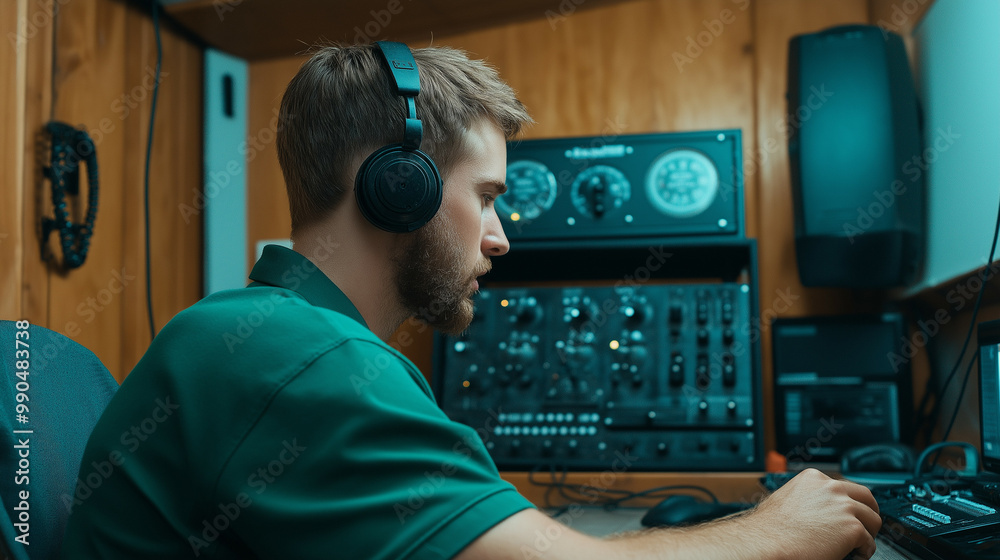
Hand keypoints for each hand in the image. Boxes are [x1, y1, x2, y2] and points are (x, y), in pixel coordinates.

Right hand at [746, 468, 880, 559]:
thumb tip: (819, 510)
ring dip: (867, 533)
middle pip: (867, 498)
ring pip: (873, 520)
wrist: (766, 543)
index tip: (848, 514)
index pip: (844, 487)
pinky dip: (864, 552)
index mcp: (813, 478)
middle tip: (864, 528)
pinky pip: (869, 543)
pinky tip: (852, 555)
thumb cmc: (769, 528)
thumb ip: (807, 497)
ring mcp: (843, 507)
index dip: (849, 503)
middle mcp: (831, 488)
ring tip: (856, 545)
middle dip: (868, 513)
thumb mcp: (786, 498)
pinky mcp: (852, 528)